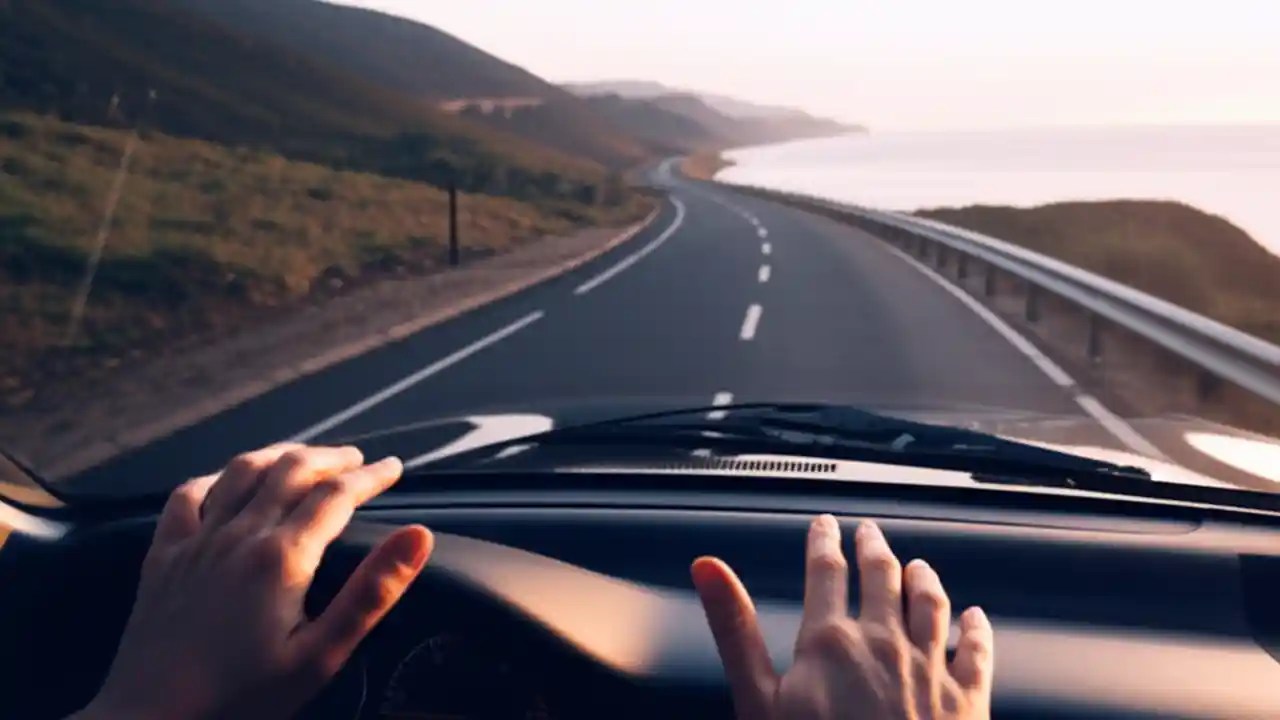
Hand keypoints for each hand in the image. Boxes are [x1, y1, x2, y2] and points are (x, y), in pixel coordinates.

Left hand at [81, 444, 431, 719]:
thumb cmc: (242, 698)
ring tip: (305, 455)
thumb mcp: (321, 656)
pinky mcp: (162, 556)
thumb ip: (372, 593)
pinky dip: (216, 477)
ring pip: (242, 471)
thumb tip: (419, 536)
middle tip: (358, 459)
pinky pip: (187, 496)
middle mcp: (238, 535)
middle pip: (291, 470)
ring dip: (280, 455)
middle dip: (331, 458)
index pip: (337, 495)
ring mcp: (196, 541)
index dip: (371, 477)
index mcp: (283, 557)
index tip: (394, 468)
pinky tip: (227, 479)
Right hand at [692, 516, 993, 719]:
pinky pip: (977, 651)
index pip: (826, 573)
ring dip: (924, 579)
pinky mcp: (968, 700)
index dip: (824, 544)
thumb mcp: (758, 701)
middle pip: (883, 578)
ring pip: (932, 605)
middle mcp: (885, 643)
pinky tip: (976, 617)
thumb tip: (706, 567)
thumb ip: (735, 630)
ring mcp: (930, 669)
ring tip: (918, 565)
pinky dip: (977, 628)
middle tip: (869, 533)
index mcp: (830, 641)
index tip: (824, 526)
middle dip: (874, 550)